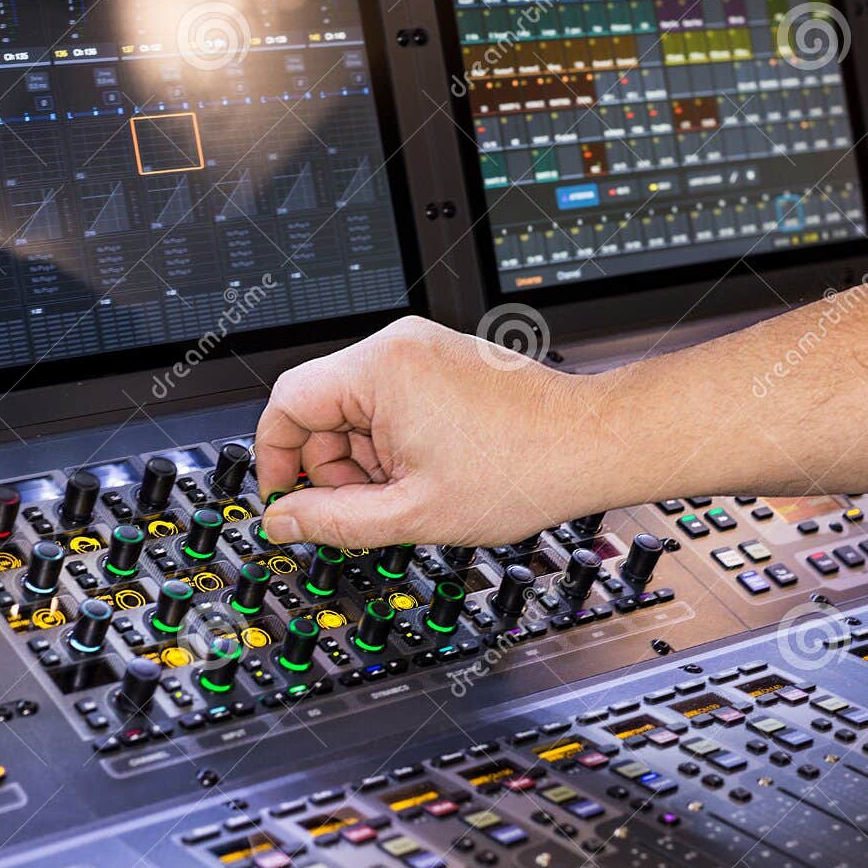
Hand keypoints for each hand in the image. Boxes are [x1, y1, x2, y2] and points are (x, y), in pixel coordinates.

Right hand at [254, 316, 610, 548]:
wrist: (592, 444)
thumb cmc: (523, 468)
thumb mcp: (412, 513)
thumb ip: (333, 521)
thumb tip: (281, 522)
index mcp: (380, 370)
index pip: (286, 402)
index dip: (275, 457)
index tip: (285, 497)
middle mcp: (397, 346)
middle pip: (319, 406)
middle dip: (330, 465)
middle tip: (366, 506)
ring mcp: (421, 349)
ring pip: (354, 408)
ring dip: (364, 457)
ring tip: (411, 490)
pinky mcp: (441, 361)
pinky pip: (388, 401)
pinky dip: (392, 441)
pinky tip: (427, 472)